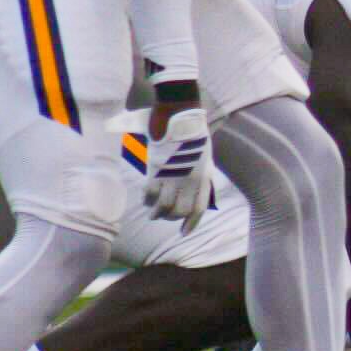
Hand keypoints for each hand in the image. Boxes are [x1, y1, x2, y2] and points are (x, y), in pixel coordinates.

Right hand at [142, 104, 213, 230]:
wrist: (180, 117)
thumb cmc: (193, 133)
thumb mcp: (204, 156)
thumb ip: (200, 173)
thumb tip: (196, 187)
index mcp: (203, 177)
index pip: (198, 209)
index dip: (191, 223)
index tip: (183, 233)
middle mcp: (190, 181)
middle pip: (180, 211)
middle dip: (171, 218)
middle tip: (164, 216)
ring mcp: (174, 177)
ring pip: (164, 207)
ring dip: (157, 213)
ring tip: (152, 213)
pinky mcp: (158, 171)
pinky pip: (150, 194)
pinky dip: (147, 200)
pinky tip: (145, 199)